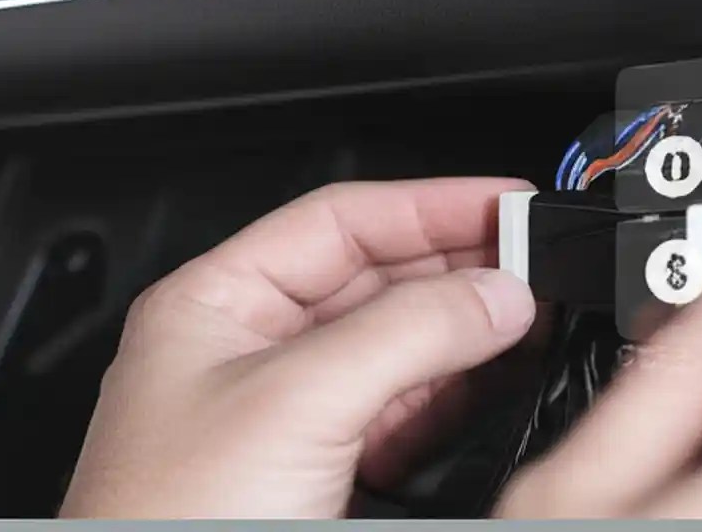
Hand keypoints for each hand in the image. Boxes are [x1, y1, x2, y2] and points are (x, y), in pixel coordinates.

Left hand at [60, 178, 538, 517]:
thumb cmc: (170, 525)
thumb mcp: (294, 403)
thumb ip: (404, 334)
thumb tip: (492, 293)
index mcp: (214, 305)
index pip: (338, 222)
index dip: (427, 204)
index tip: (501, 202)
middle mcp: (250, 351)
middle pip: (374, 278)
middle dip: (456, 266)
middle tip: (530, 258)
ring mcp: (288, 414)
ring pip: (396, 345)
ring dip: (466, 328)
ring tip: (530, 311)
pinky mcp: (321, 471)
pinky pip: (404, 409)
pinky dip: (457, 391)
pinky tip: (498, 376)